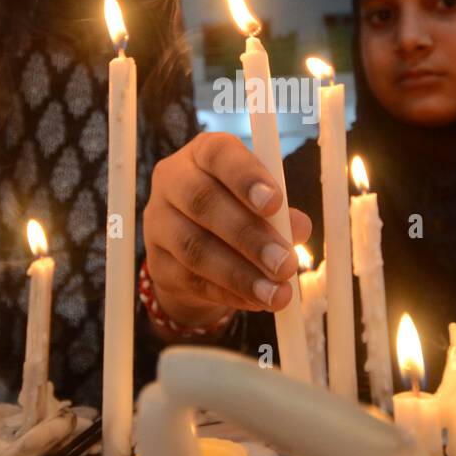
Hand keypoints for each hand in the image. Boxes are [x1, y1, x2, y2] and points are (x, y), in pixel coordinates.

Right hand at [144, 132, 311, 325]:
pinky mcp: (157, 263)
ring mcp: (158, 223)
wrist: (196, 248)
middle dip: (249, 236)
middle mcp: (172, 181)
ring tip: (277, 294)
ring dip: (241, 274)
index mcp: (203, 154)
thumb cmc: (238, 210)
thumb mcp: (262, 203)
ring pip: (195, 248)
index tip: (275, 203)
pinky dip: (229, 293)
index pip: (219, 154)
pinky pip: (192, 280)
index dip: (246, 177)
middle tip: (285, 264)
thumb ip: (280, 212)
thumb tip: (299, 227)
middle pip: (203, 202)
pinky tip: (257, 301)